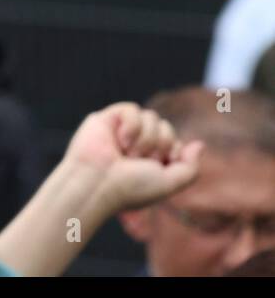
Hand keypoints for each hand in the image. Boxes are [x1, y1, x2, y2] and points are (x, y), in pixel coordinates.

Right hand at [64, 102, 202, 213]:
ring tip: (126, 153)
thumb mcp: (171, 183)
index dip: (173, 153)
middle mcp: (137, 144)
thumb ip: (190, 167)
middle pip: (165, 127)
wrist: (97, 183)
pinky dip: (130, 126)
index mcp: (150, 159)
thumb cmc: (131, 188)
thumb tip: (199, 144)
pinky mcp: (107, 118)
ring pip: (151, 116)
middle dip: (159, 145)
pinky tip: (119, 141)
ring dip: (145, 139)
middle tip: (138, 162)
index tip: (156, 169)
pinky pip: (132, 109)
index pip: (175, 142)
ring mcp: (122, 130)